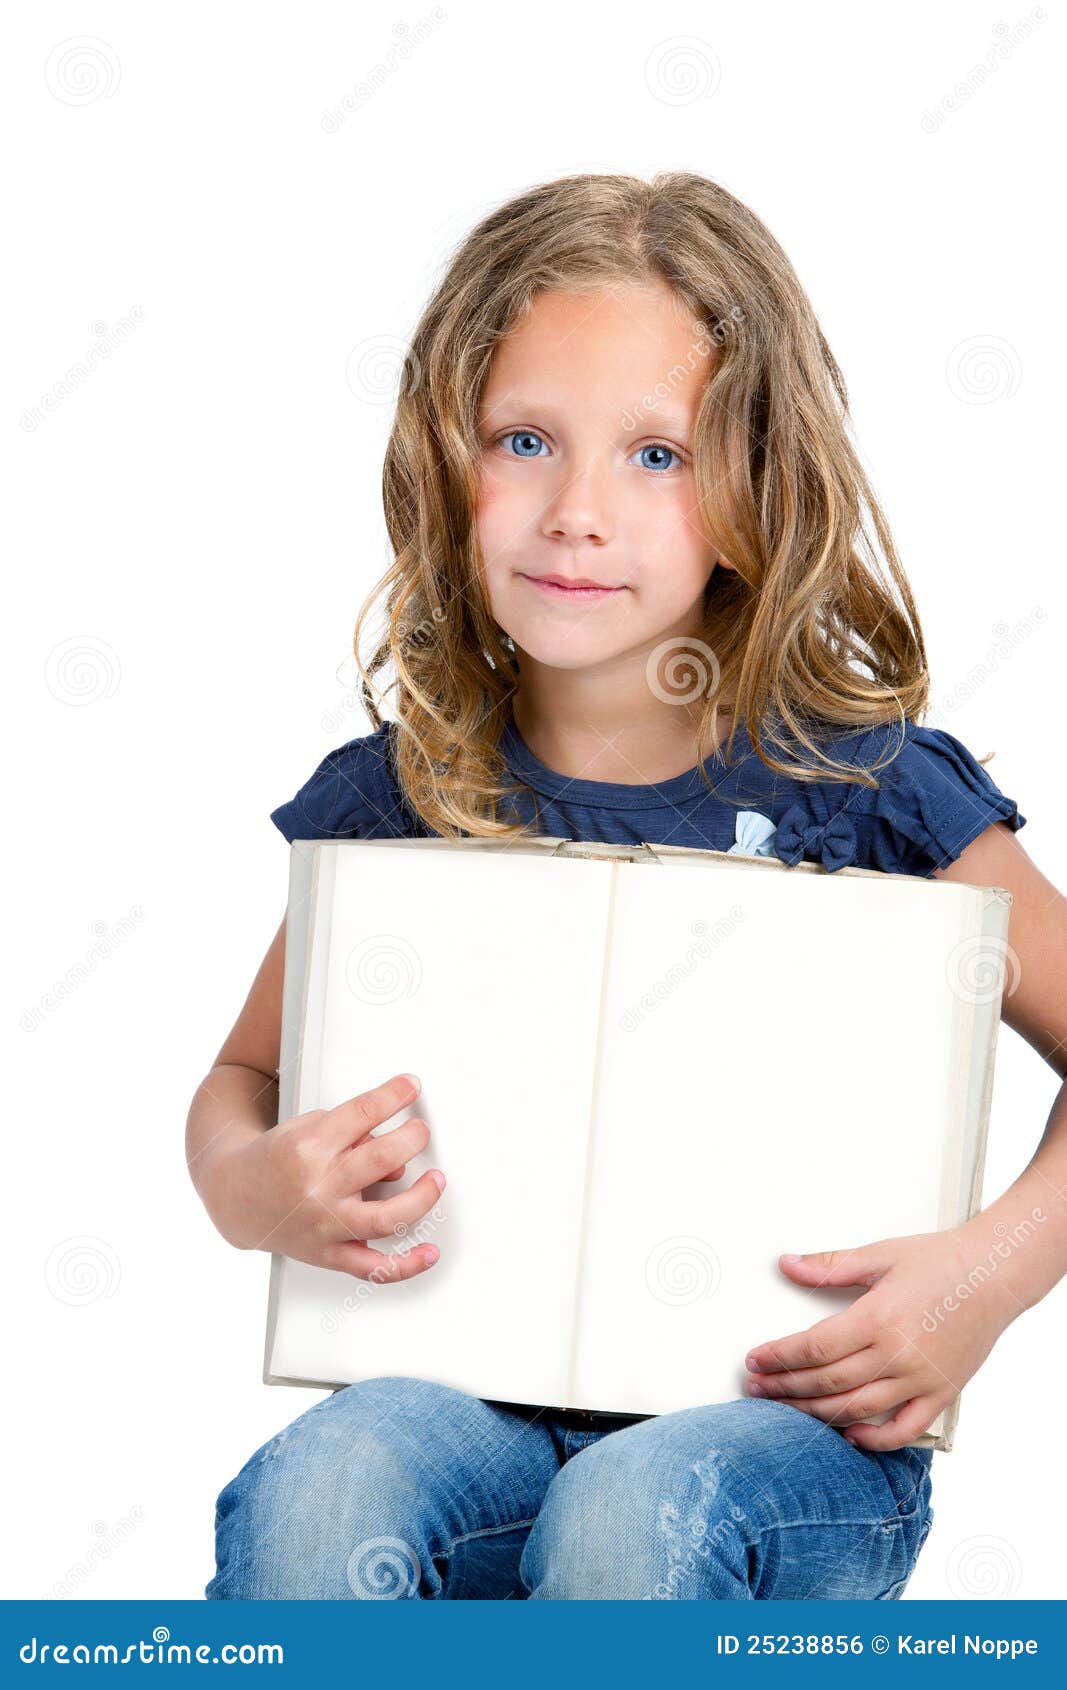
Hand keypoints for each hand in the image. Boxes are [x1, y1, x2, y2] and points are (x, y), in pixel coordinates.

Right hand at [212, 1071, 444, 1281]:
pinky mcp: (329, 1254)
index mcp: (308, 1148)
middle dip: (412, 1138)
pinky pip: (373, 1268)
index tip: (412, 1086)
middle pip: (381, 1159)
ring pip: (386, 1217)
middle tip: (421, 1132)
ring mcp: (324, 1225)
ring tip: (436, 1179)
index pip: (363, 1112)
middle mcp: (317, 1188)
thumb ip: (352, 1134)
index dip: (395, 1095)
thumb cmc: (277, 1159)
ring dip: (422, 1197)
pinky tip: (429, 1253)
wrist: (238, 1198)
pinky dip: (406, 1265)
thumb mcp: (306, 1128)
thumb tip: (398, 1154)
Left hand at [741, 1225, 1021, 1449]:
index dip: (780, 1358)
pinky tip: (851, 1436)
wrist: (995, 1275)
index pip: (814, 1348)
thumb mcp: (879, 1255)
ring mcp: (919, 1379)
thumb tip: (787, 1264)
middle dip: (786, 1387)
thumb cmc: (941, 1261)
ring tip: (787, 1410)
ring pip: (857, 1408)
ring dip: (816, 1413)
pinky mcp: (940, 1394)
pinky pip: (905, 1430)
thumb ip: (829, 1266)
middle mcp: (897, 1355)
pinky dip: (876, 1439)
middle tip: (758, 1388)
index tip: (756, 1361)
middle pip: (828, 1382)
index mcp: (878, 1318)